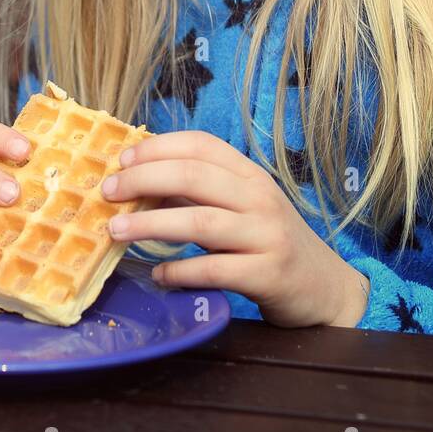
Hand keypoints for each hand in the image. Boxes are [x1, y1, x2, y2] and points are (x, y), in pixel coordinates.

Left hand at [101, 128, 370, 327]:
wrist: (324, 287)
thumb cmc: (270, 242)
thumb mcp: (240, 209)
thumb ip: (198, 195)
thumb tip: (137, 185)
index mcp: (250, 174)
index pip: (202, 145)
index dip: (159, 147)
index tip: (122, 158)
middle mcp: (260, 197)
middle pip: (195, 176)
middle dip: (145, 180)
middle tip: (108, 191)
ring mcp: (267, 235)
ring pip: (201, 222)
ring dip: (152, 224)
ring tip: (116, 230)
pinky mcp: (269, 274)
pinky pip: (216, 269)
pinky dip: (181, 271)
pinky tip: (158, 274)